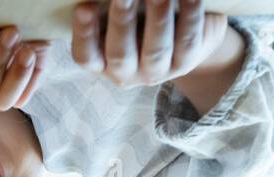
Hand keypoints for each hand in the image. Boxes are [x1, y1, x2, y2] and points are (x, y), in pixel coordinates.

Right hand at [71, 0, 229, 87]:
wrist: (183, 31)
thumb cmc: (142, 19)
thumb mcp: (121, 17)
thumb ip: (110, 7)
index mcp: (102, 62)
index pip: (85, 56)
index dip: (83, 34)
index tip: (84, 8)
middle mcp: (126, 72)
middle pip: (120, 54)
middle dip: (122, 22)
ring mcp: (156, 72)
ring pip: (155, 50)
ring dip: (156, 19)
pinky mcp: (185, 62)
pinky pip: (187, 40)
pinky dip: (189, 14)